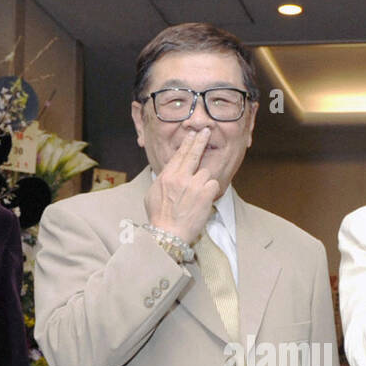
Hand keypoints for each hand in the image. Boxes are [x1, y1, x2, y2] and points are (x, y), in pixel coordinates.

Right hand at [144, 128, 218, 244]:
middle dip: (201, 140)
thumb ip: (162, 180)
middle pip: (194, 154)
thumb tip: (168, 172)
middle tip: (207, 131)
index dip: (187, 143)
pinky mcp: (205, 195)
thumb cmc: (159, 218)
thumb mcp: (152, 195)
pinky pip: (213, 185)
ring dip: (204, 182)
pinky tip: (204, 200)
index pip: (179, 155)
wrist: (168, 234)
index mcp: (166, 176)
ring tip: (197, 196)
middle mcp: (180, 178)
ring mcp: (194, 185)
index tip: (192, 134)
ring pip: (206, 173)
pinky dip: (211, 192)